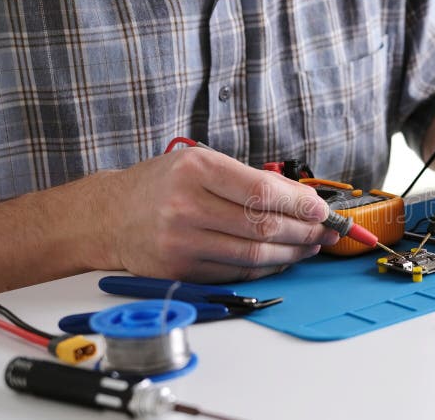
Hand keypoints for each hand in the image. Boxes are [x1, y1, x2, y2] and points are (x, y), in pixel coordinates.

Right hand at [102, 147, 338, 281]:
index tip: (323, 211)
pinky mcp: (179, 270)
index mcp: (195, 170)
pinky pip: (236, 272)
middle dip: (304, 232)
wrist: (108, 215)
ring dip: (291, 253)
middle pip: (262, 226)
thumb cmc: (162, 184)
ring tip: (311, 247)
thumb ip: (249, 179)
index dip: (300, 204)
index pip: (262, 191)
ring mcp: (180, 242)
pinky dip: (266, 267)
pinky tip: (282, 259)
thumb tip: (304, 200)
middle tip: (326, 232)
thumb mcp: (200, 163)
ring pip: (253, 254)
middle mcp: (185, 206)